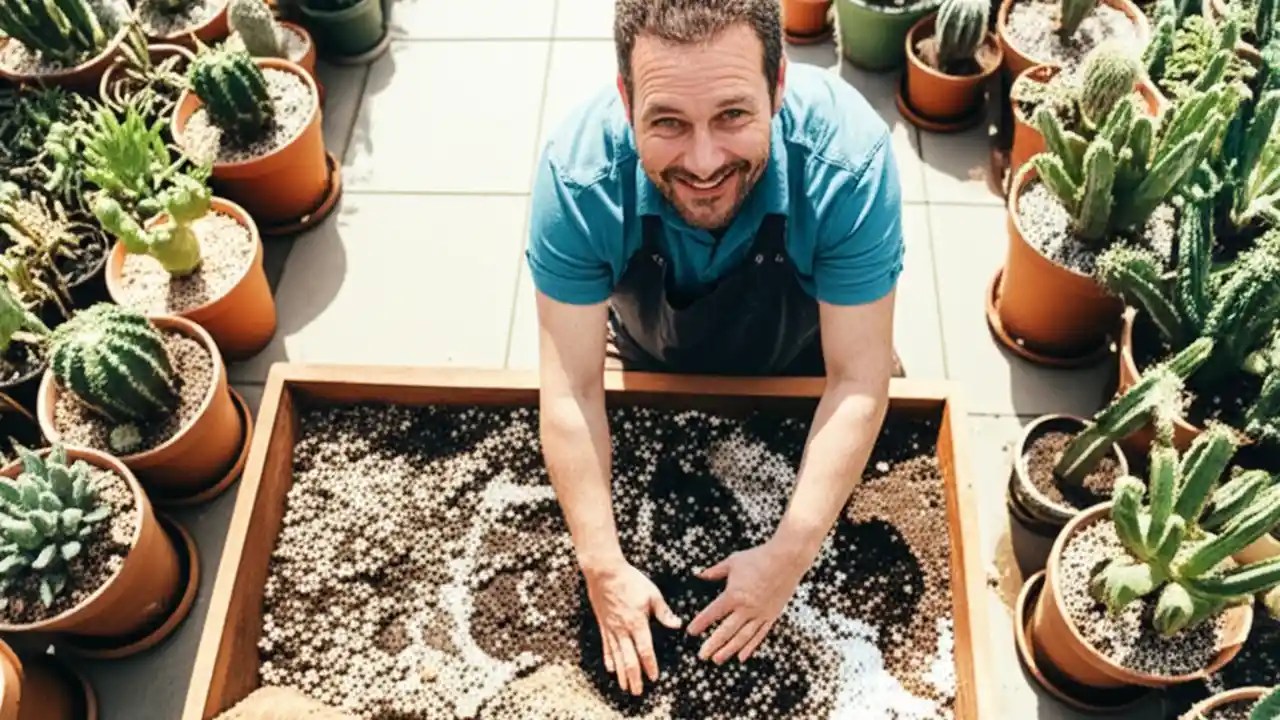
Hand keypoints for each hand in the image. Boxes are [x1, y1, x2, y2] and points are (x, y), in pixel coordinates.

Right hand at [584, 560, 681, 695]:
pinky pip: (606, 646)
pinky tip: (611, 668)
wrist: (604, 572)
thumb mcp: (652, 594)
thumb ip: (664, 612)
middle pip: (628, 659)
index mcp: (637, 622)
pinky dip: (609, 659)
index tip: (654, 677)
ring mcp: (611, 628)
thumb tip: (677, 625)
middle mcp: (622, 629)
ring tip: (625, 687)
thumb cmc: (630, 580)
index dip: (650, 665)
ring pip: (616, 656)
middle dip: (634, 677)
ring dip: (621, 673)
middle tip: (637, 692)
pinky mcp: (603, 624)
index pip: (644, 649)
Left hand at [686, 540, 807, 663]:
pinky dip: (750, 647)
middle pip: (726, 631)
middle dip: (712, 644)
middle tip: (702, 655)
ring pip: (742, 637)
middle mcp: (746, 608)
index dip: (701, 623)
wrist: (787, 559)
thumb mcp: (732, 562)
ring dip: (729, 650)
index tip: (690, 631)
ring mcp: (760, 614)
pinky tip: (741, 657)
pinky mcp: (771, 616)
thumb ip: (714, 571)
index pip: (713, 612)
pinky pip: (759, 635)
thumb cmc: (758, 558)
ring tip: (717, 659)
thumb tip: (698, 574)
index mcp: (734, 595)